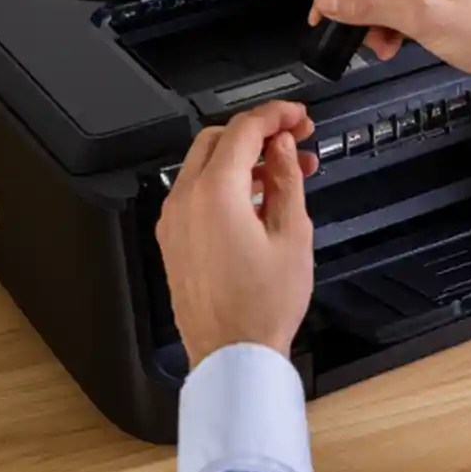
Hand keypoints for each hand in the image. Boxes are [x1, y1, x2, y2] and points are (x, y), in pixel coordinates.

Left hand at [155, 101, 319, 367]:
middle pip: (218, 139)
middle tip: (294, 139)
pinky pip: (195, 194)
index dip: (276, 115)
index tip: (298, 117)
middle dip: (257, 132)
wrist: (232, 356)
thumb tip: (282, 148)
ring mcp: (173, 221)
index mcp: (214, 194)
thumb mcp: (291, 234)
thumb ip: (286, 179)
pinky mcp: (173, 240)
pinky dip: (225, 183)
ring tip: (285, 171)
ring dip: (243, 158)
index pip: (243, 129)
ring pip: (204, 165)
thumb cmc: (261, 308)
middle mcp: (184, 201)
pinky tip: (257, 197)